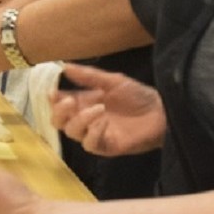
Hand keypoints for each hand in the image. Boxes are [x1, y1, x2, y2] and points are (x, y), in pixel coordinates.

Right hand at [50, 63, 165, 155]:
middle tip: (69, 101)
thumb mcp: (112, 81)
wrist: (161, 112)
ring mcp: (94, 134)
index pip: (59, 103)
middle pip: (59, 121)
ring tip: (99, 107)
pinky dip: (93, 132)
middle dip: (59, 111)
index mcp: (83, 102)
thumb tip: (64, 66)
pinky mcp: (106, 146)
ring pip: (72, 133)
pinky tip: (104, 122)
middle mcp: (85, 119)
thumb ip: (88, 76)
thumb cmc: (138, 96)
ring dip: (80, 120)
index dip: (52, 98)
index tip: (52, 91)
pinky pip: (90, 144)